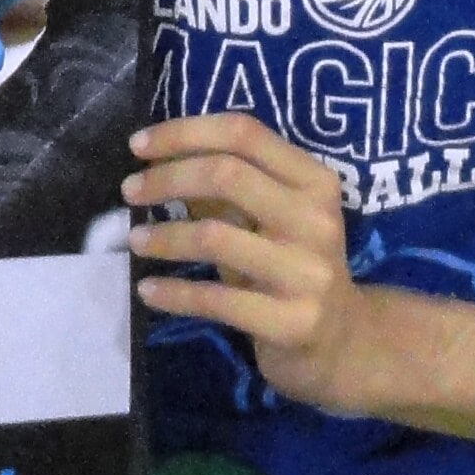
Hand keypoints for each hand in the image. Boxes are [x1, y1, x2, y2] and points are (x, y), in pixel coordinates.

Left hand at [124, 112, 374, 409]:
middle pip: (227, 174)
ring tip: (135, 241)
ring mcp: (307, 273)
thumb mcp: (271, 220)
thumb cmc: (296, 269)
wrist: (344, 343)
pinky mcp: (292, 322)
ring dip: (164, 236)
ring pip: (216, 236)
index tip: (138, 145)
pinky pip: (216, 300)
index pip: (244, 133)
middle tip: (129, 191)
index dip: (185, 132)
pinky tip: (147, 290)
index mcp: (315, 182)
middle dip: (166, 178)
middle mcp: (316, 219)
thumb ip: (227, 189)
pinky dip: (173, 293)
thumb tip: (159, 160)